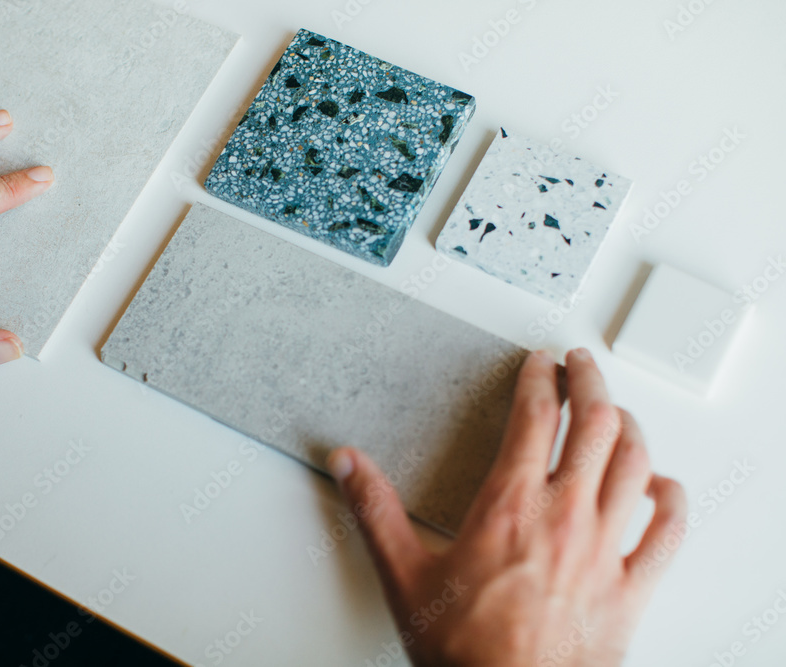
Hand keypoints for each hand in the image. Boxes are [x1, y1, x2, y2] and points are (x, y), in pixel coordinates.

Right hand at [327, 349, 686, 666]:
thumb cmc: (465, 650)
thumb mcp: (403, 575)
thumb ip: (374, 510)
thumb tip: (349, 464)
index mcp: (509, 506)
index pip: (535, 418)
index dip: (540, 379)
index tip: (540, 363)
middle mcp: (564, 517)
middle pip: (595, 424)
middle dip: (590, 382)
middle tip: (582, 365)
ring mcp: (604, 550)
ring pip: (634, 463)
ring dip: (629, 425)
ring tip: (618, 410)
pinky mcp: (630, 588)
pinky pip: (667, 532)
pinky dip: (670, 499)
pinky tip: (662, 486)